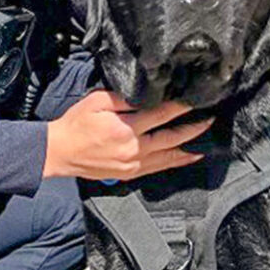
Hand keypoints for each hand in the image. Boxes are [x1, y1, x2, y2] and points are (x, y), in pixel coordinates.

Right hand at [44, 90, 211, 180]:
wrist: (60, 152)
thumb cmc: (76, 123)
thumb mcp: (96, 102)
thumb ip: (122, 98)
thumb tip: (147, 95)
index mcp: (125, 129)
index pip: (160, 115)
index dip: (180, 108)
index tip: (194, 101)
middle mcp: (133, 149)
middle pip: (171, 138)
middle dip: (193, 129)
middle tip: (209, 120)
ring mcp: (133, 164)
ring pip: (168, 157)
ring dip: (189, 148)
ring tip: (206, 142)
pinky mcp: (130, 174)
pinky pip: (158, 168)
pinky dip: (174, 162)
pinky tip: (186, 158)